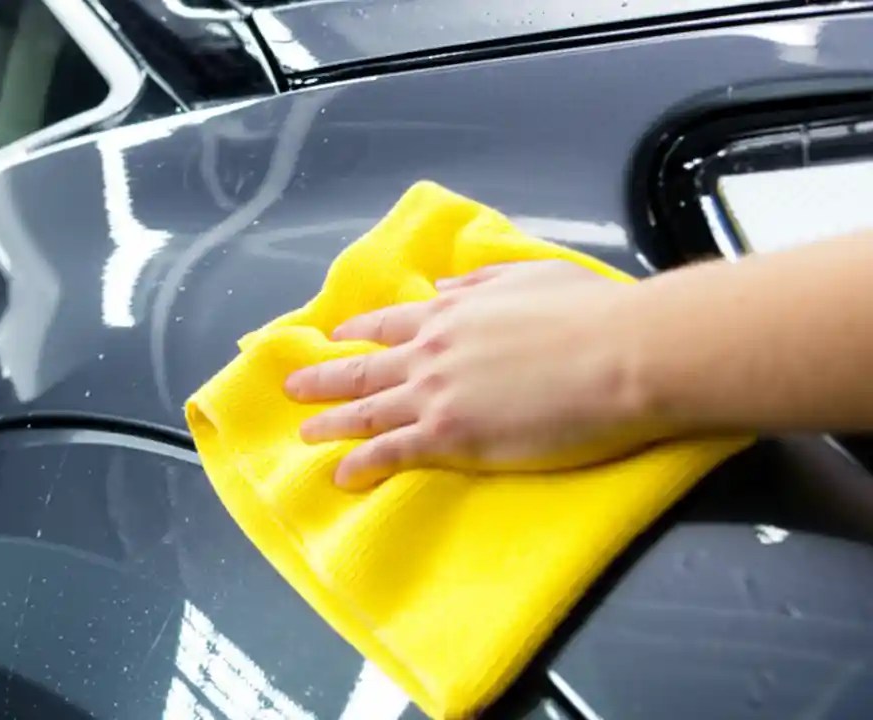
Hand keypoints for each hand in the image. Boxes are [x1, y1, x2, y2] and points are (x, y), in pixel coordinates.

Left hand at [285, 260, 670, 488]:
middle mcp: (432, 350)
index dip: (358, 333)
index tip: (334, 338)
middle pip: (363, 368)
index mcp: (451, 311)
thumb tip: (442, 285)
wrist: (621, 354)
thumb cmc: (591, 313)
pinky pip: (391, 453)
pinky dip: (361, 464)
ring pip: (367, 411)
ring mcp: (435, 395)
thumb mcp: (530, 276)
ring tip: (303, 433)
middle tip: (292, 389)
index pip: (390, 323)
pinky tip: (341, 475)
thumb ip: (479, 281)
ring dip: (330, 423)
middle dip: (324, 378)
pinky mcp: (450, 437)